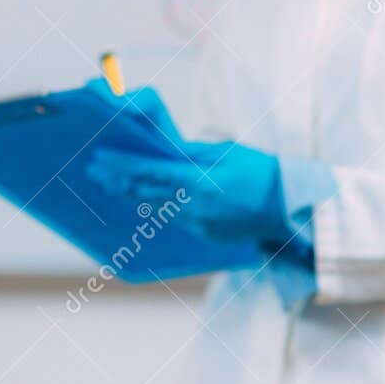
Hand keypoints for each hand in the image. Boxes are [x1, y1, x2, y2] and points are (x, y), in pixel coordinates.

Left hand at [86, 139, 292, 244]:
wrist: (290, 207)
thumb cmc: (260, 171)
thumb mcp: (226, 152)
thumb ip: (191, 153)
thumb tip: (161, 148)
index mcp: (200, 182)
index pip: (150, 171)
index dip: (121, 165)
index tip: (99, 159)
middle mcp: (195, 207)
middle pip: (146, 193)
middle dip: (119, 181)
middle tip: (95, 171)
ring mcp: (200, 224)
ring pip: (157, 208)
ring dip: (135, 194)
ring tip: (112, 183)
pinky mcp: (206, 234)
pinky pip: (176, 218)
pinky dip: (162, 206)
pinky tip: (149, 198)